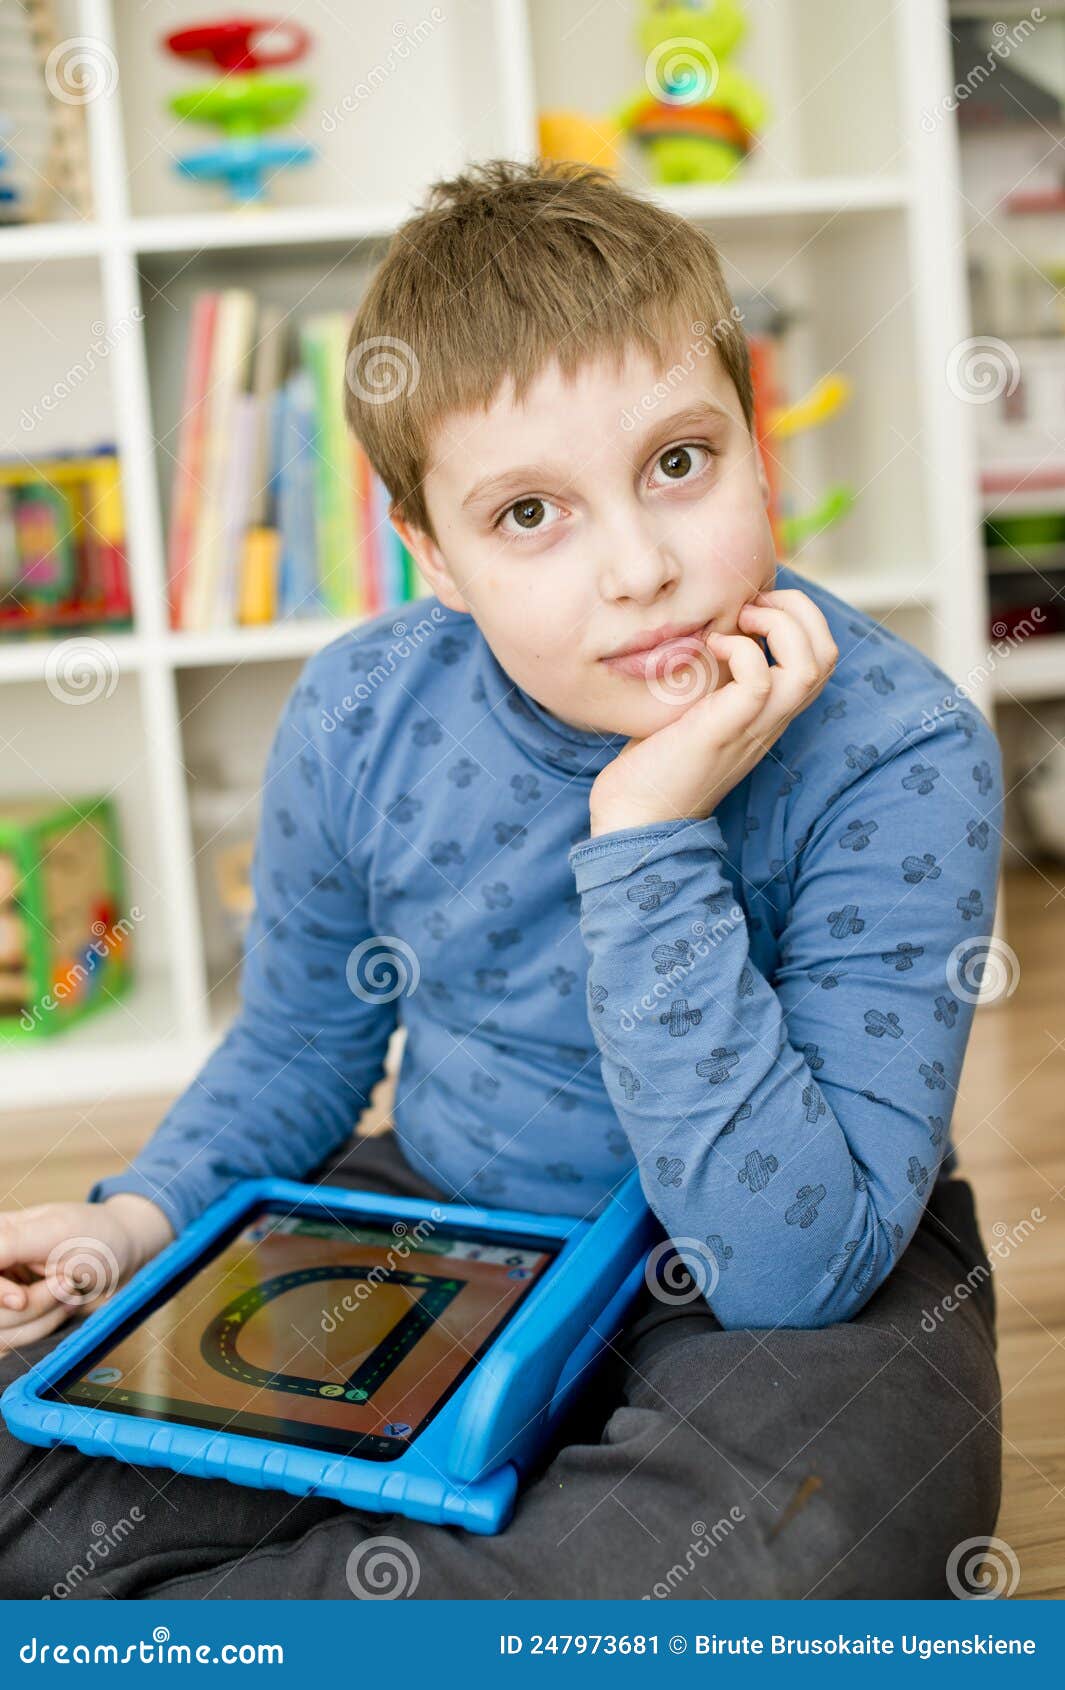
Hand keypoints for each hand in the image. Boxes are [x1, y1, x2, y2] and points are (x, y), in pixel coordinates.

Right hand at [0, 1194, 174, 1356]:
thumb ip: (10, 1242)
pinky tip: (64, 1306)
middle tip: (67, 1284)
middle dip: (31, 1306)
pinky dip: (43, 1328)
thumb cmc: (96, 1234)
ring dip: (42, 1318)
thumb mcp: (55, 1231)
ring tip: (70, 1291)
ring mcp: (3, 1296)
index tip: (20, 1299)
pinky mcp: (15, 1320)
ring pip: (1, 1332)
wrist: (125, 1254)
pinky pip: (12, 1342)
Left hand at [589, 587, 837, 833]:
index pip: (821, 657)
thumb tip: (711, 627)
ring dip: (781, 625)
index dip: (800, 617)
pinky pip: (760, 681)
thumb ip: (716, 673)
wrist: (638, 815)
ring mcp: (753, 726)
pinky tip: (712, 646)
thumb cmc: (658, 758)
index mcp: (771, 710)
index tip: (753, 604)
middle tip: (752, 604)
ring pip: (811, 666)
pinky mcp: (724, 730)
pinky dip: (741, 650)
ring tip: (740, 620)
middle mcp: (772, 718)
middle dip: (800, 610)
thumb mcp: (698, 703)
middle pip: (827, 655)